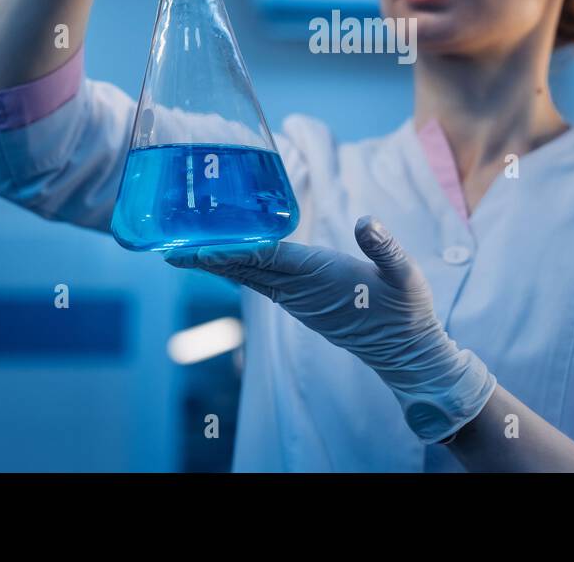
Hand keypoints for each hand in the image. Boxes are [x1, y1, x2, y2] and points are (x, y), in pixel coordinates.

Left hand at [164, 216, 496, 443]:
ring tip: (183, 250)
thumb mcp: (406, 276)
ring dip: (216, 264)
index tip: (198, 245)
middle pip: (245, 269)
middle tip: (167, 247)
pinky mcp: (303, 305)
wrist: (406, 352)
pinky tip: (225, 259)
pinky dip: (238, 269)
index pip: (267, 258)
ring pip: (250, 277)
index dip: (232, 249)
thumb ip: (385, 248)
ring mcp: (299, 301)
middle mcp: (301, 291)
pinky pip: (262, 283)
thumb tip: (366, 222)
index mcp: (321, 278)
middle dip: (206, 258)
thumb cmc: (406, 311)